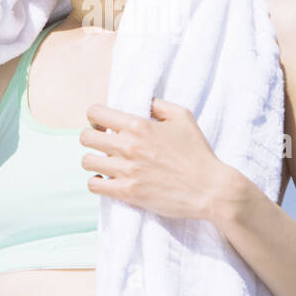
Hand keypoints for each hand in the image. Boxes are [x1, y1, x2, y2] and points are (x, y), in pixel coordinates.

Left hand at [80, 97, 237, 221]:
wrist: (210, 189)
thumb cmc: (197, 152)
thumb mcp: (183, 117)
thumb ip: (158, 104)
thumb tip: (143, 102)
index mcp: (138, 125)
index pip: (95, 113)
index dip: (96, 117)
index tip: (104, 124)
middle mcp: (128, 147)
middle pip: (85, 137)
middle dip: (92, 137)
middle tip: (103, 143)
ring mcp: (126, 171)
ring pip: (87, 161)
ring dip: (94, 160)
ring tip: (106, 163)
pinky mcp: (128, 193)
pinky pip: (94, 186)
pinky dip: (97, 182)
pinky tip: (108, 180)